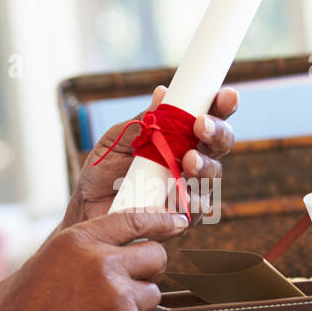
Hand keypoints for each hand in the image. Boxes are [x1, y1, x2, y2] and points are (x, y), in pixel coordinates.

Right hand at [0, 209, 188, 310]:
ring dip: (136, 303)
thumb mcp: (48, 262)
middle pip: (156, 256)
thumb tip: (126, 243)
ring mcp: (118, 297)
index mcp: (79, 242)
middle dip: (151, 267)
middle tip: (133, 280)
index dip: (162, 221)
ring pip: (153, 292)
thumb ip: (87, 248)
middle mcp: (102, 264)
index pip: (134, 220)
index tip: (176, 224)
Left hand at [64, 85, 239, 226]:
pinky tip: (182, 193)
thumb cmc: (103, 172)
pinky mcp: (182, 217)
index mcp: (179, 137)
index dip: (222, 105)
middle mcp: (190, 161)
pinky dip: (192, 198)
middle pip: (220, 144)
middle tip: (202, 124)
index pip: (208, 117)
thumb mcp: (118, 139)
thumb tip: (163, 94)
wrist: (85, 210)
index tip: (226, 95)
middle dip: (218, 132)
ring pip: (214, 175)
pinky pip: (197, 208)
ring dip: (205, 165)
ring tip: (189, 159)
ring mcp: (189, 189)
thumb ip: (142, 121)